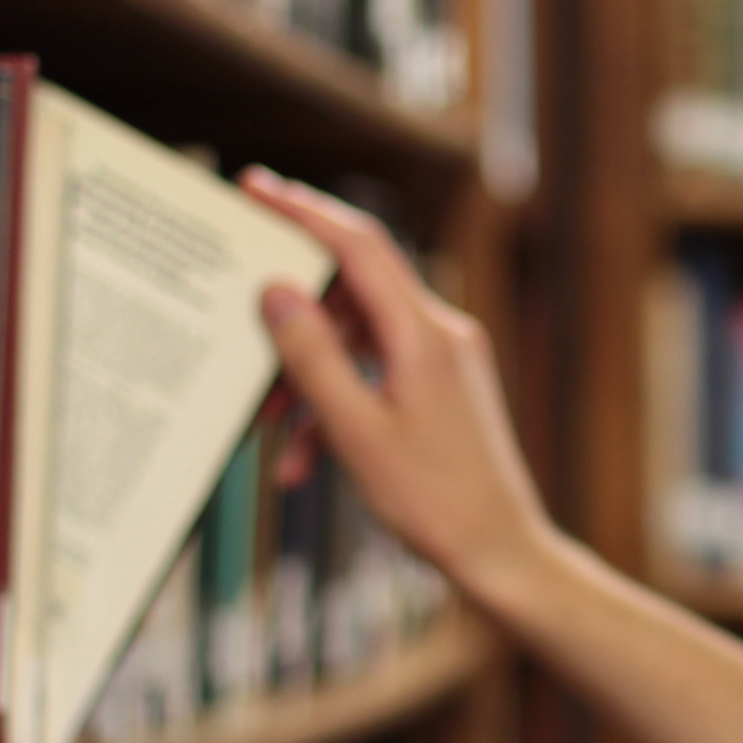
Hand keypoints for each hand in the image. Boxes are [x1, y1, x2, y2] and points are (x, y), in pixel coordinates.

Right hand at [243, 170, 560, 611]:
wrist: (502, 555)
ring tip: (268, 431)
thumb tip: (277, 289)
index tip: (254, 187)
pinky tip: (304, 464)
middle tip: (240, 340)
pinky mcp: (442, 391)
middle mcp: (441, 334)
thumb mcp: (356, 431)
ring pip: (356, 344)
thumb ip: (313, 356)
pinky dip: (337, 410)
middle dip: (291, 323)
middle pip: (350, 295)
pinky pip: (375, 379)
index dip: (303, 210)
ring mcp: (445, 362)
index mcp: (426, 334)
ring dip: (308, 381)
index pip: (359, 244)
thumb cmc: (436, 502)